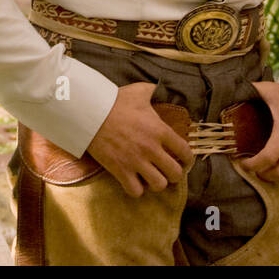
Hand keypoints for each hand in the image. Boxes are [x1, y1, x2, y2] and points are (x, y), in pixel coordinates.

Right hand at [86, 82, 193, 197]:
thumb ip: (154, 91)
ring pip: (158, 185)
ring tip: (152, 177)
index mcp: (160, 130)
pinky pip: (136, 191)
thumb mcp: (139, 91)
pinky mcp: (120, 170)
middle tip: (167, 170)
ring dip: (157, 183)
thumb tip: (162, 87)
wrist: (91, 112)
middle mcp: (151, 149)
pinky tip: (135, 181)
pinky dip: (137, 189)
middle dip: (174, 174)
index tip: (184, 161)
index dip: (188, 159)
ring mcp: (136, 161)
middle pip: (175, 174)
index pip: (185, 152)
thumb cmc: (115, 101)